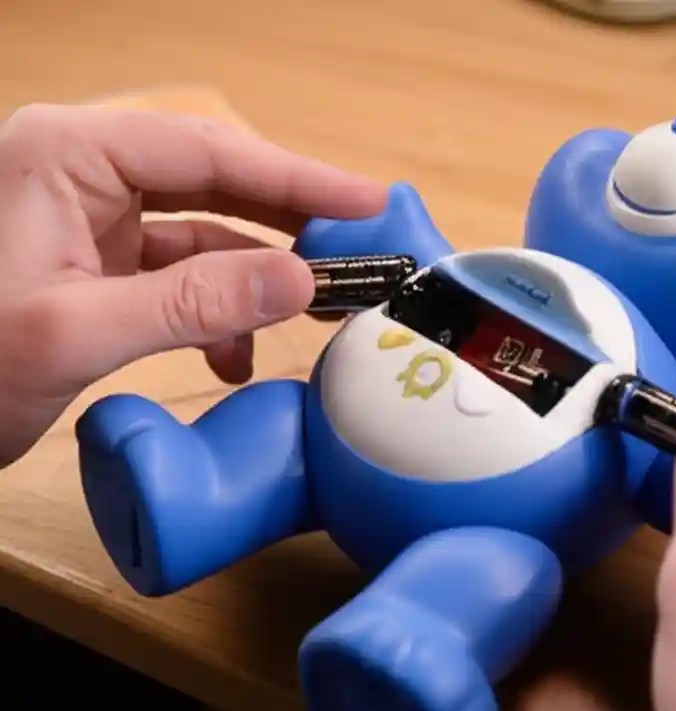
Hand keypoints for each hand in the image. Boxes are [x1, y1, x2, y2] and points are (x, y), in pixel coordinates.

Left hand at [0, 103, 387, 467]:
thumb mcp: (75, 333)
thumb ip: (192, 304)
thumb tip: (301, 283)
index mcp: (66, 155)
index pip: (208, 151)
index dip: (299, 177)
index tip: (371, 201)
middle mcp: (79, 173)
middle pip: (215, 182)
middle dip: (289, 225)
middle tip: (363, 251)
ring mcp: (84, 218)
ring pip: (203, 230)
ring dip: (256, 278)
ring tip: (313, 314)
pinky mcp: (89, 264)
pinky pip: (177, 273)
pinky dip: (216, 312)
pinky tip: (233, 357)